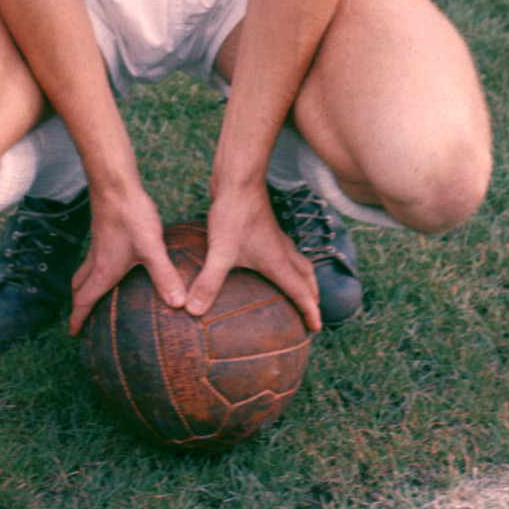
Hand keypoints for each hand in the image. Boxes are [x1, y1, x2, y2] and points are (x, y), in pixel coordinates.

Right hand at [68, 183, 186, 334]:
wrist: (115, 184)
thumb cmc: (130, 216)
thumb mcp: (152, 247)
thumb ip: (164, 275)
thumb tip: (179, 304)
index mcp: (104, 270)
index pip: (84, 300)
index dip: (78, 319)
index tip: (74, 334)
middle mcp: (97, 259)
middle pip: (80, 287)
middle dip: (79, 304)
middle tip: (81, 318)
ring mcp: (98, 244)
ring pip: (85, 271)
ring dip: (85, 286)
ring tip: (93, 294)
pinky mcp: (103, 231)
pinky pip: (94, 256)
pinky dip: (95, 268)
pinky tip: (112, 263)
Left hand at [184, 184, 321, 333]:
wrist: (238, 178)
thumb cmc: (234, 213)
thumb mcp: (220, 251)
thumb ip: (208, 282)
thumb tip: (192, 311)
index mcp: (278, 262)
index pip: (301, 293)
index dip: (310, 313)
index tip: (316, 329)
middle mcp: (282, 250)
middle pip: (306, 277)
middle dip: (311, 297)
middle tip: (310, 313)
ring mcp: (275, 237)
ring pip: (297, 262)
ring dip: (302, 278)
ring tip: (294, 290)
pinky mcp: (264, 227)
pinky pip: (283, 249)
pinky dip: (285, 262)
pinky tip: (265, 262)